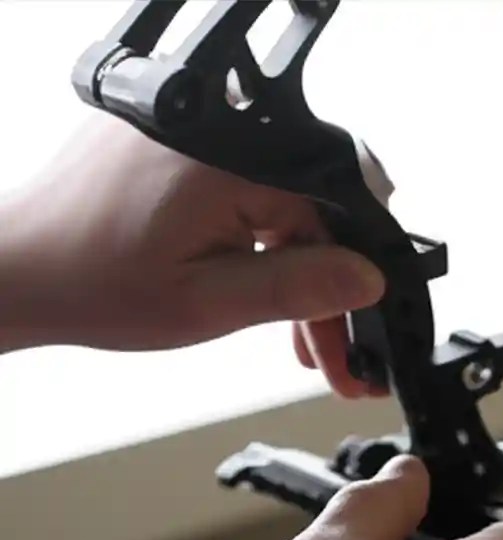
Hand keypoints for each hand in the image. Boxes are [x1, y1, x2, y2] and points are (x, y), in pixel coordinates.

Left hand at [0, 113, 383, 396]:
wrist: (17, 268)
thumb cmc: (90, 284)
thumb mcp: (206, 303)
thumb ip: (295, 288)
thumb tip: (370, 278)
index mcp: (229, 159)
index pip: (329, 217)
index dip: (348, 287)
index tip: (355, 342)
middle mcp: (220, 128)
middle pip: (315, 205)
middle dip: (328, 282)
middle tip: (328, 350)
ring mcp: (201, 128)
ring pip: (287, 199)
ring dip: (297, 264)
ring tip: (292, 332)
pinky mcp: (185, 139)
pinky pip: (251, 182)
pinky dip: (263, 235)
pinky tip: (259, 279)